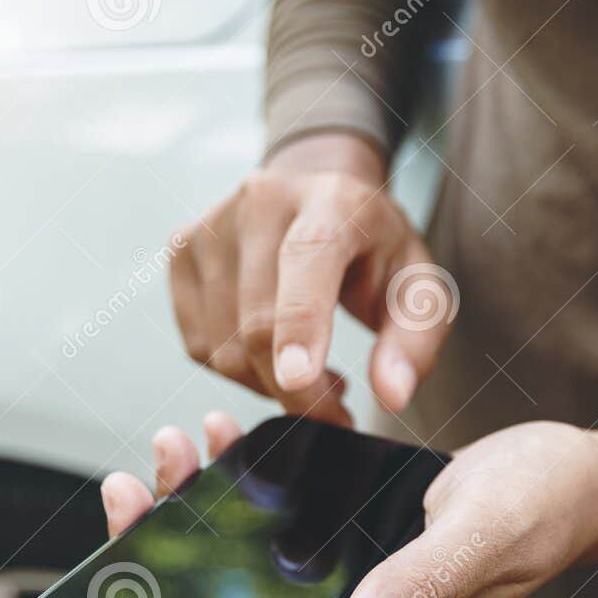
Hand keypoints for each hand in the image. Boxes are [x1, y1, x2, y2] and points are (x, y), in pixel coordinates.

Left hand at [98, 416, 597, 597]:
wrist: (581, 477)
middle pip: (241, 577)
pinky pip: (292, 505)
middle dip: (180, 527)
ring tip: (185, 438)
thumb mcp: (480, 536)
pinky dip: (256, 469)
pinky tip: (233, 432)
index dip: (187, 582)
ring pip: (260, 537)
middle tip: (144, 470)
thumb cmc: (542, 507)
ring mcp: (353, 562)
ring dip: (214, 492)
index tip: (139, 519)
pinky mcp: (359, 526)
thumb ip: (418, 587)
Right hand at [169, 132, 450, 424]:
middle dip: (296, 391)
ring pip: (225, 347)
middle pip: (259, 321)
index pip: (308, 258)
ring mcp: (212, 224)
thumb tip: (392, 395)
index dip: (300, 324)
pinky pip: (201, 346)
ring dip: (268, 384)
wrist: (316, 189)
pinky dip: (238, 371)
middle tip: (334, 409)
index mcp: (331, 199)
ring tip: (308, 369)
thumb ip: (414, 341)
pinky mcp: (181, 251)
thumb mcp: (416, 285)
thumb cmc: (372, 246)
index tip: (299, 381)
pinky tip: (270, 355)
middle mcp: (262, 201)